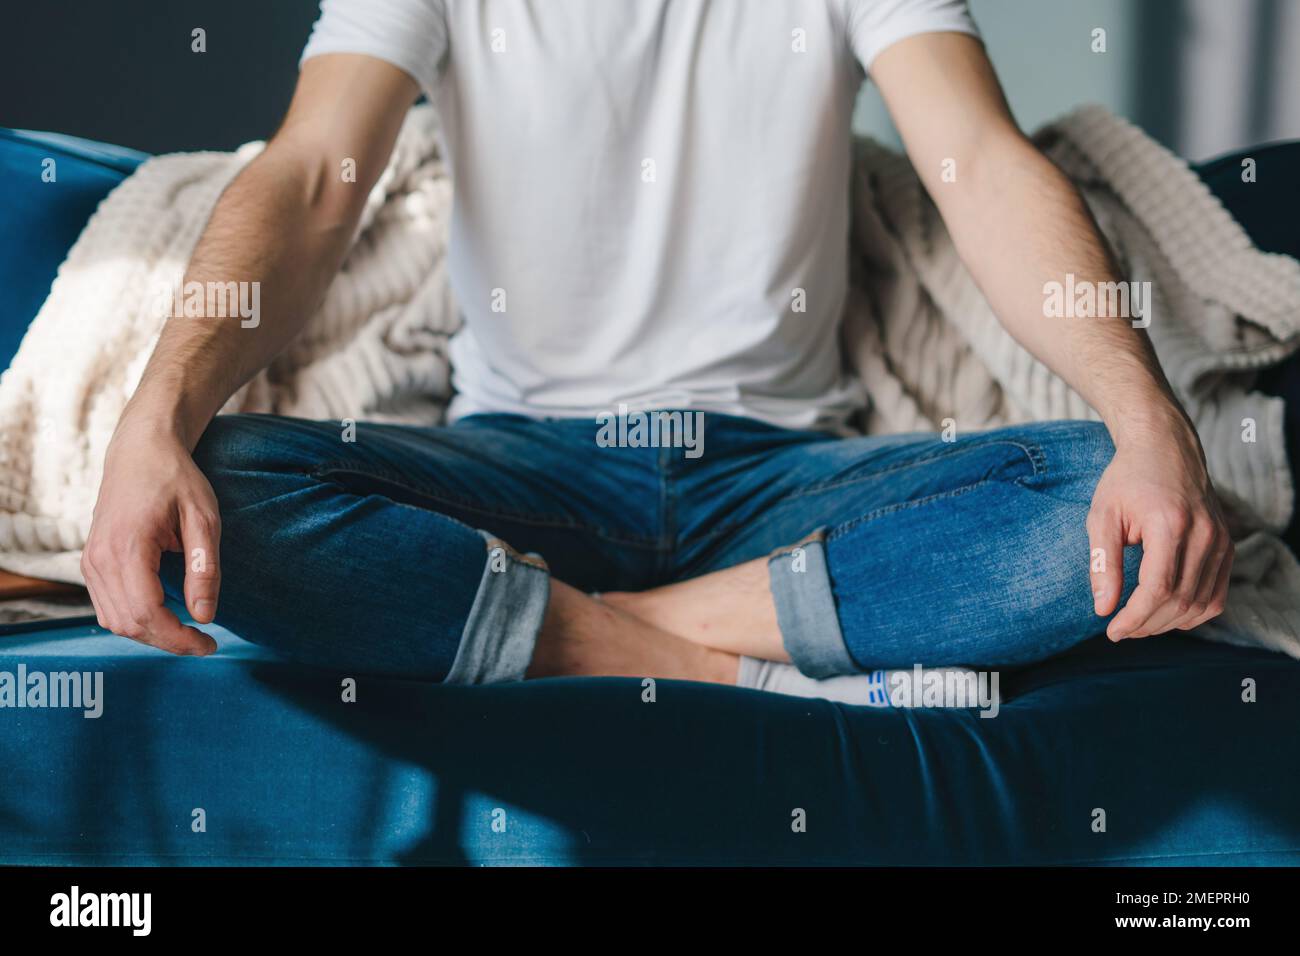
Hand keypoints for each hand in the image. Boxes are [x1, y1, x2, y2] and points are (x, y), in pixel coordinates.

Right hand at [81, 417, 219, 654]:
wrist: (140, 451)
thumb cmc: (176, 479)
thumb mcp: (204, 518)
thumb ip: (205, 568)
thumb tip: (205, 616)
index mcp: (127, 547)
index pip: (147, 613)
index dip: (178, 638)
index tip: (209, 644)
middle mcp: (100, 558)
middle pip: (130, 624)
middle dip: (169, 641)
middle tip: (204, 642)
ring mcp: (90, 562)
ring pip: (116, 621)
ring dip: (152, 634)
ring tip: (188, 629)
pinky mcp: (91, 562)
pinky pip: (108, 608)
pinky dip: (136, 620)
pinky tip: (166, 613)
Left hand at [1087, 414, 1232, 639]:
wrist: (1165, 448)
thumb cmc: (1127, 480)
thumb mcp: (1103, 515)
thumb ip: (1103, 563)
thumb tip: (1103, 608)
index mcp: (1170, 524)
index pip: (1157, 589)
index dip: (1135, 617)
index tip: (1111, 630)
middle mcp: (1204, 534)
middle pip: (1180, 600)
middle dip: (1148, 624)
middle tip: (1121, 629)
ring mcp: (1222, 540)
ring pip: (1201, 603)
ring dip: (1168, 623)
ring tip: (1138, 623)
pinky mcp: (1228, 545)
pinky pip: (1217, 594)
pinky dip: (1193, 612)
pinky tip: (1166, 614)